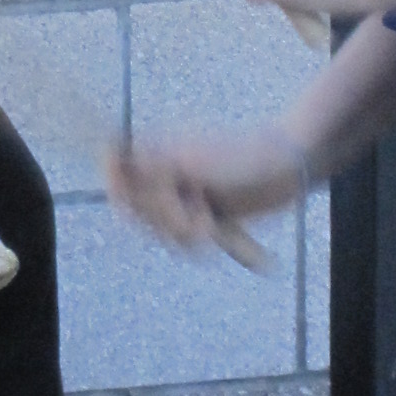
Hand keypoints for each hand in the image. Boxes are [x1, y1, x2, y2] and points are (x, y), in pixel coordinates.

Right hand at [107, 124, 305, 248]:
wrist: (287, 168)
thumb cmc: (239, 157)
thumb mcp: (189, 162)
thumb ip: (147, 167)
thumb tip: (107, 154)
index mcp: (159, 153)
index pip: (117, 168)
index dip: (116, 187)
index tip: (130, 204)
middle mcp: (167, 175)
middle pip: (138, 209)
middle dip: (162, 218)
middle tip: (192, 209)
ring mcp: (185, 198)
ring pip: (162, 230)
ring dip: (184, 233)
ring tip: (210, 222)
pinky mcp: (204, 219)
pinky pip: (186, 241)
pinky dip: (199, 241)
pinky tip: (217, 232)